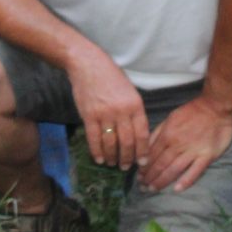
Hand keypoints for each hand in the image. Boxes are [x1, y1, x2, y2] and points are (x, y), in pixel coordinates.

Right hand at [68, 50, 149, 171]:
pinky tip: (99, 159)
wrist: (88, 64)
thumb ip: (134, 111)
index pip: (142, 134)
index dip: (143, 151)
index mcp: (135, 105)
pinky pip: (94, 139)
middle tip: (126, 166)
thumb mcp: (130, 91)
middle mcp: (122, 111)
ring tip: (112, 163)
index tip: (143, 162)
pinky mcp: (89, 116)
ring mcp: (104, 114)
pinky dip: (97, 151)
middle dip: (128, 158)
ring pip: (111, 143)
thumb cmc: (111, 77)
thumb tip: (137, 135)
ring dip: (112, 157)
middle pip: (127, 142)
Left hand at [139, 96, 231, 192]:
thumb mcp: (170, 118)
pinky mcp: (207, 156)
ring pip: (174, 170)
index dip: (144, 167)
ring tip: (153, 190)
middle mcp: (178, 144)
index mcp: (167, 134)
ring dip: (162, 181)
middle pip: (160, 164)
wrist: (216, 107)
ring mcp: (193, 151)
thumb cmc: (192, 112)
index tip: (138, 177)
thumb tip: (146, 147)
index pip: (152, 155)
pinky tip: (177, 189)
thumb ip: (158, 133)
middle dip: (149, 177)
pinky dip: (186, 181)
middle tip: (142, 188)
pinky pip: (195, 171)